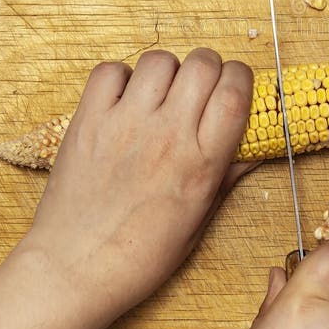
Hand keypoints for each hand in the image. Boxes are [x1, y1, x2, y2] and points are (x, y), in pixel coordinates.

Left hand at [26, 47, 253, 323]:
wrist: (74, 269)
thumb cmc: (139, 255)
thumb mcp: (198, 220)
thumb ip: (226, 176)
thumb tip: (254, 148)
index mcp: (201, 162)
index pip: (235, 92)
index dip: (240, 78)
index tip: (235, 85)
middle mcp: (167, 135)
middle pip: (203, 64)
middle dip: (209, 67)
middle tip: (199, 87)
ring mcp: (125, 123)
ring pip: (159, 60)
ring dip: (167, 71)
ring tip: (159, 94)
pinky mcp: (89, 119)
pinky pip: (110, 70)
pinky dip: (120, 77)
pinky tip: (123, 100)